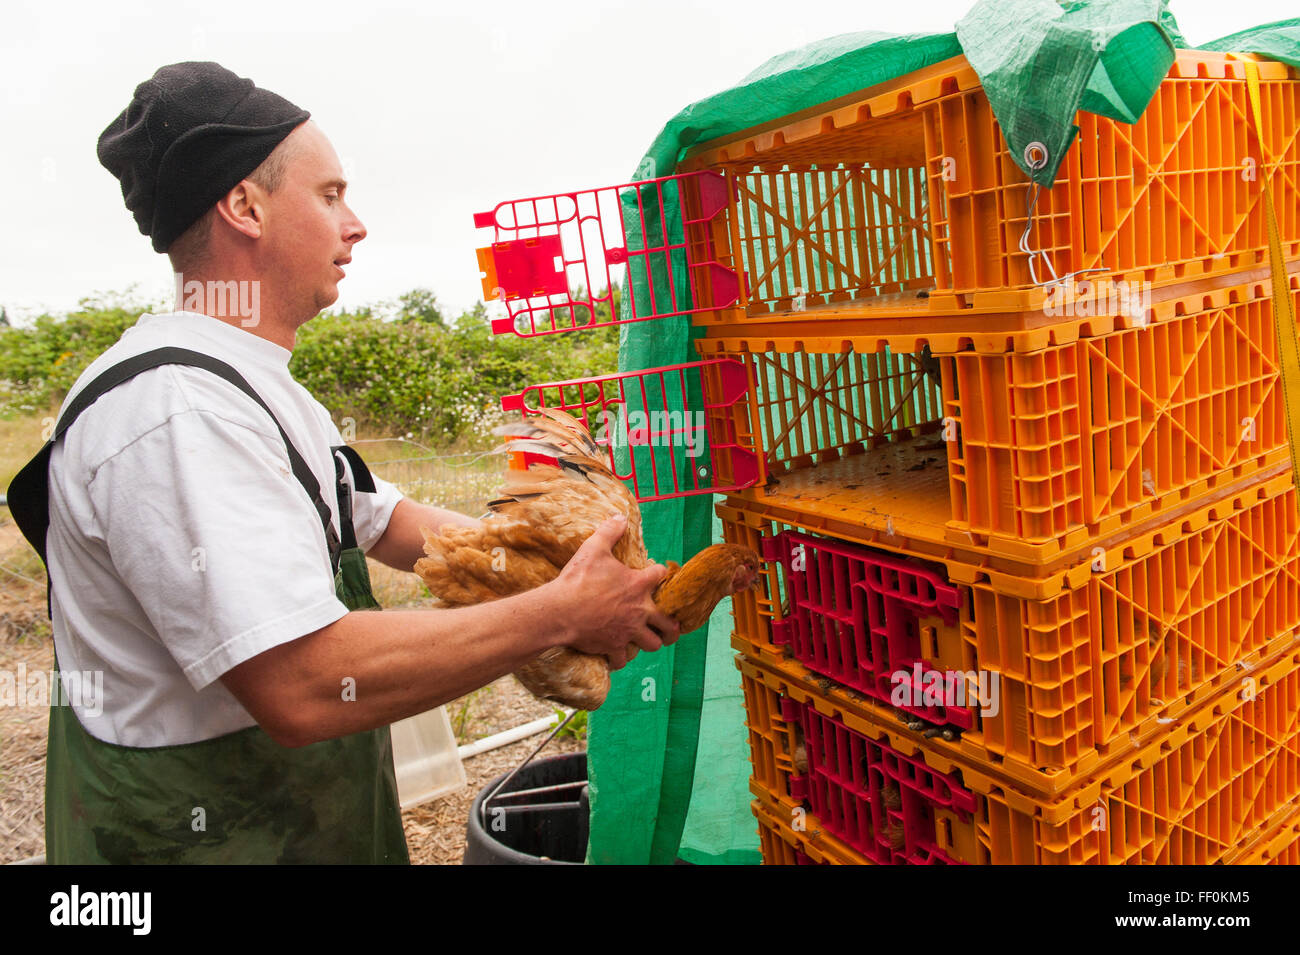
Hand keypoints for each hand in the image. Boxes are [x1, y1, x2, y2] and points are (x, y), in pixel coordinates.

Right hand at [549, 515, 680, 660]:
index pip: (661, 575)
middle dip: (672, 625)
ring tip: (649, 639)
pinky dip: (621, 657)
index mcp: (638, 585)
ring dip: (651, 642)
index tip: (657, 573)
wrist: (560, 610)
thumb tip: (620, 516)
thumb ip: (609, 532)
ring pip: (653, 644)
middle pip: (668, 622)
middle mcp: (639, 610)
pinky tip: (618, 654)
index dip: (660, 572)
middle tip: (671, 626)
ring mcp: (628, 631)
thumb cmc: (578, 579)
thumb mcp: (593, 549)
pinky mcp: (614, 646)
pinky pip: (624, 658)